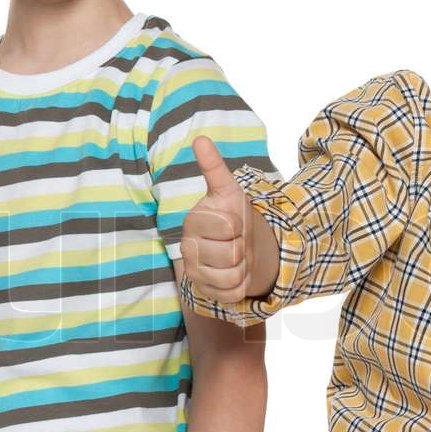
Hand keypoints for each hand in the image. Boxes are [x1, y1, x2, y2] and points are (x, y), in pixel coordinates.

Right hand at [181, 137, 252, 302]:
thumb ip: (213, 166)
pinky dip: (240, 285)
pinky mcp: (204, 291)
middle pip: (232, 253)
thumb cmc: (231, 216)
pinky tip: (233, 273)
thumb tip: (200, 139)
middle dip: (243, 248)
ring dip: (243, 267)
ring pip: (232, 275)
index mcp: (193, 220)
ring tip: (235, 258)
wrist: (236, 246)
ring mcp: (194, 270)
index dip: (239, 225)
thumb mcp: (228, 190)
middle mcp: (187, 246)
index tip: (233, 222)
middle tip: (235, 241)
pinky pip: (232, 292)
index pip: (228, 226)